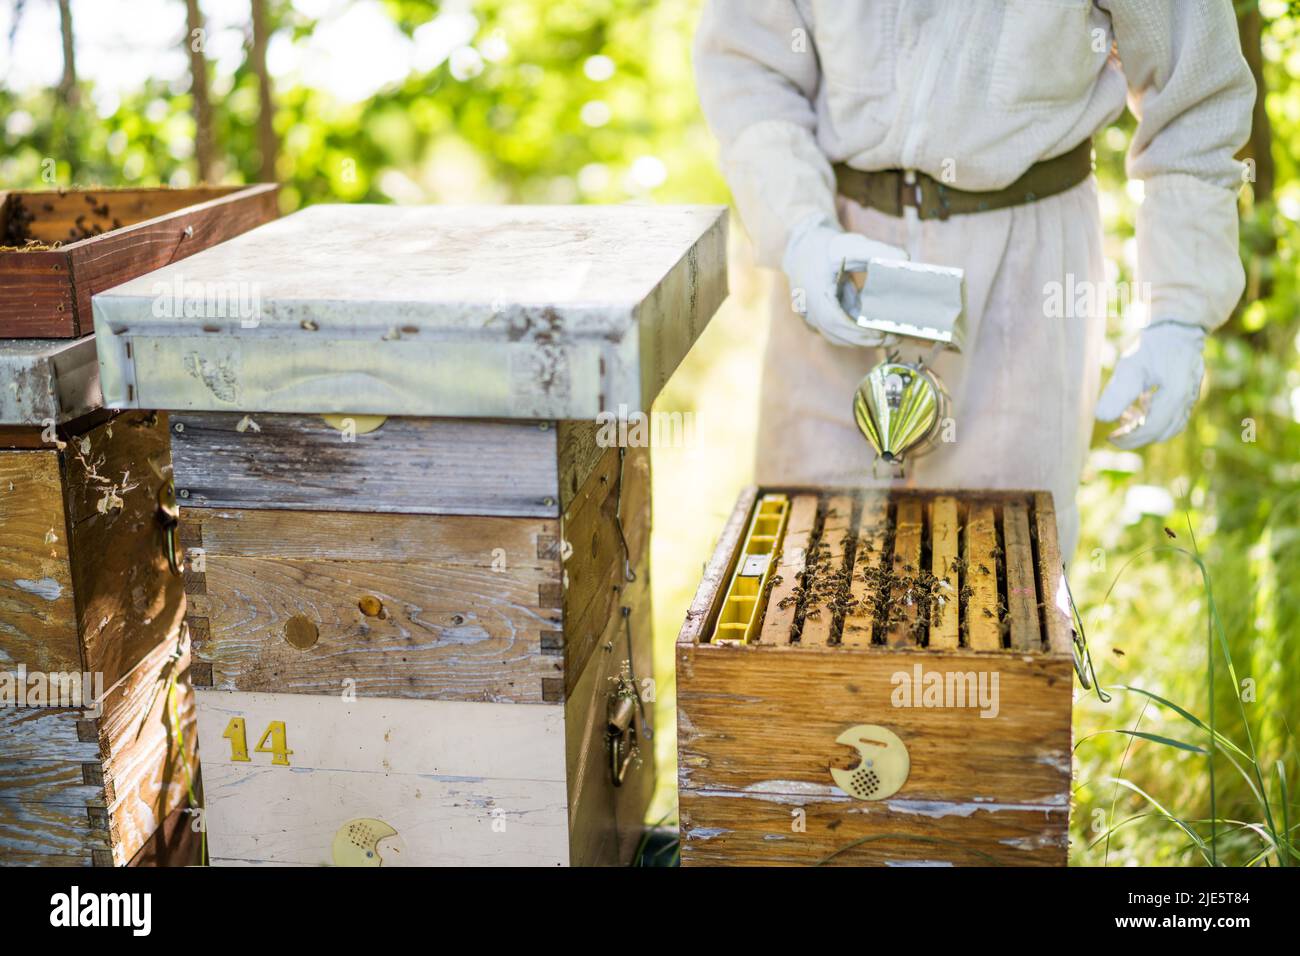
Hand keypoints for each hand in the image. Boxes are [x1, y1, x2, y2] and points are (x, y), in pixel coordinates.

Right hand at [782, 215, 908, 347]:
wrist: (803, 249)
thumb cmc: (827, 247)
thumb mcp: (851, 245)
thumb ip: (876, 251)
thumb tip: (904, 259)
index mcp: (813, 290)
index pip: (832, 320)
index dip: (856, 331)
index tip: (880, 334)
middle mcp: (809, 308)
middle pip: (835, 334)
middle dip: (864, 340)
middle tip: (893, 339)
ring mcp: (812, 316)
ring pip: (836, 336)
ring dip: (861, 340)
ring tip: (889, 337)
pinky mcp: (819, 319)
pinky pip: (837, 332)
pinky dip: (856, 334)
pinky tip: (876, 331)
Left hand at [1095, 320, 1205, 449]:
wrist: (1178, 326)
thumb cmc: (1153, 345)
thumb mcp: (1131, 367)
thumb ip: (1118, 394)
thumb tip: (1102, 418)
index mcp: (1176, 395)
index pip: (1152, 428)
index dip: (1130, 438)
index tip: (1110, 437)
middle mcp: (1188, 399)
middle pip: (1162, 432)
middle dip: (1137, 437)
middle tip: (1115, 435)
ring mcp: (1192, 397)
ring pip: (1170, 426)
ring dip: (1147, 428)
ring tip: (1126, 418)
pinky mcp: (1189, 393)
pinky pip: (1174, 415)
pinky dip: (1155, 418)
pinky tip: (1138, 407)